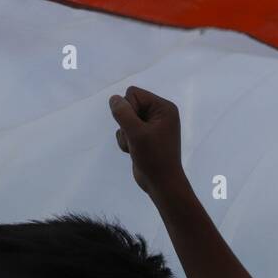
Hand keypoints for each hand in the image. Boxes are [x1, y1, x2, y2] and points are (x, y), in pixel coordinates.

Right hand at [109, 86, 192, 205]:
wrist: (162, 184)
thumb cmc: (153, 157)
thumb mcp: (136, 133)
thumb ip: (123, 113)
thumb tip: (114, 99)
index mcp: (164, 108)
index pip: (133, 93)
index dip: (128, 109)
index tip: (136, 127)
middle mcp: (159, 114)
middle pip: (128, 105)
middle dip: (126, 123)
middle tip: (136, 138)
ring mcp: (152, 126)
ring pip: (125, 119)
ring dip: (125, 134)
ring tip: (136, 147)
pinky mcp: (145, 137)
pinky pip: (126, 131)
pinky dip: (126, 141)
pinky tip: (134, 151)